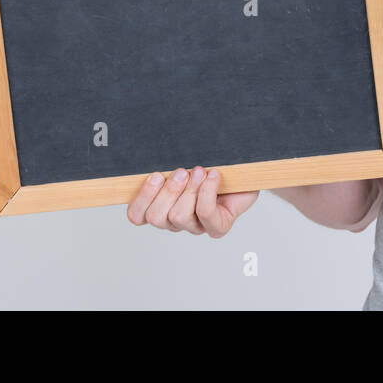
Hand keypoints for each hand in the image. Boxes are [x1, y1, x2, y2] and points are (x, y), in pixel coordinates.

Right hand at [127, 165, 259, 235]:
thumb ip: (166, 164)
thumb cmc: (211, 166)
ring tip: (200, 172)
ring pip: (179, 216)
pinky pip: (205, 214)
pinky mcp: (217, 227)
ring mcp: (196, 226)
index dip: (142, 197)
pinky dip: (208, 191)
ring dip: (190, 189)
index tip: (156, 175)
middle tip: (182, 171)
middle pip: (156, 217)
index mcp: (161, 207)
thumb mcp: (183, 160)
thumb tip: (153, 155)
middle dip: (168, 190)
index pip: (136, 216)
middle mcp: (176, 221)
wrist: (245, 172)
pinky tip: (214, 176)